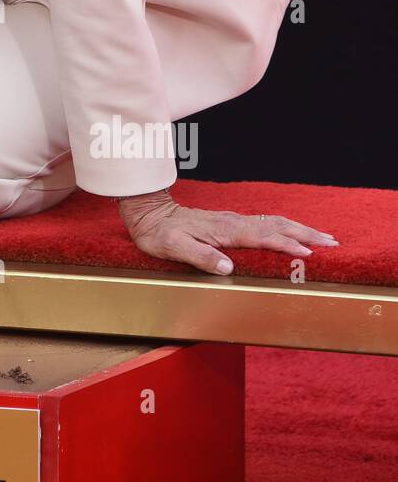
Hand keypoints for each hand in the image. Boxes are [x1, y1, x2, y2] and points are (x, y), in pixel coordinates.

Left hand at [118, 190, 338, 275]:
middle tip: (332, 242)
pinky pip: (264, 224)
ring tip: (322, 236)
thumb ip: (200, 256)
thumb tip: (227, 267)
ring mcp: (232, 222)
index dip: (285, 244)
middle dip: (305, 233)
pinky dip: (284, 227)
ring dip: (299, 228)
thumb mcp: (173, 247)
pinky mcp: (229, 223)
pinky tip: (291, 232)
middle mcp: (232, 223)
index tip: (308, 252)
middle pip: (276, 226)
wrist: (148, 213)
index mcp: (224, 230)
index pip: (262, 237)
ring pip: (272, 222)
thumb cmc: (159, 234)